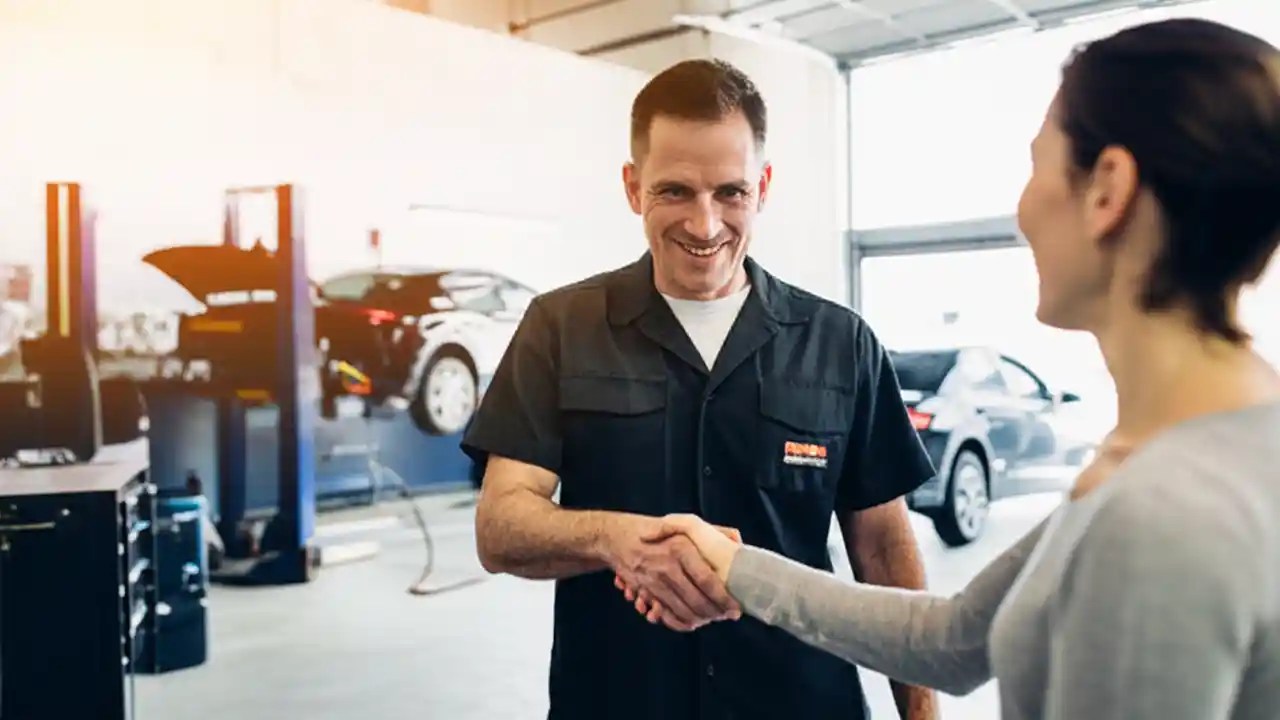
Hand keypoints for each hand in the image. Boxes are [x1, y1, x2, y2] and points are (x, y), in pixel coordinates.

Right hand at [603, 515, 740, 631]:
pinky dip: (681, 623)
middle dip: (716, 613)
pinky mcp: (645, 593)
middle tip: (728, 615)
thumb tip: (737, 541)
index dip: (724, 598)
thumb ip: (712, 531)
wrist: (617, 537)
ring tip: (714, 617)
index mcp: (680, 547)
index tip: (735, 607)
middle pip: (697, 601)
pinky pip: (666, 615)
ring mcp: (654, 582)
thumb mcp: (682, 524)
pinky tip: (693, 621)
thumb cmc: (654, 530)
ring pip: (683, 611)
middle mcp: (667, 566)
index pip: (707, 581)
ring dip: (701, 619)